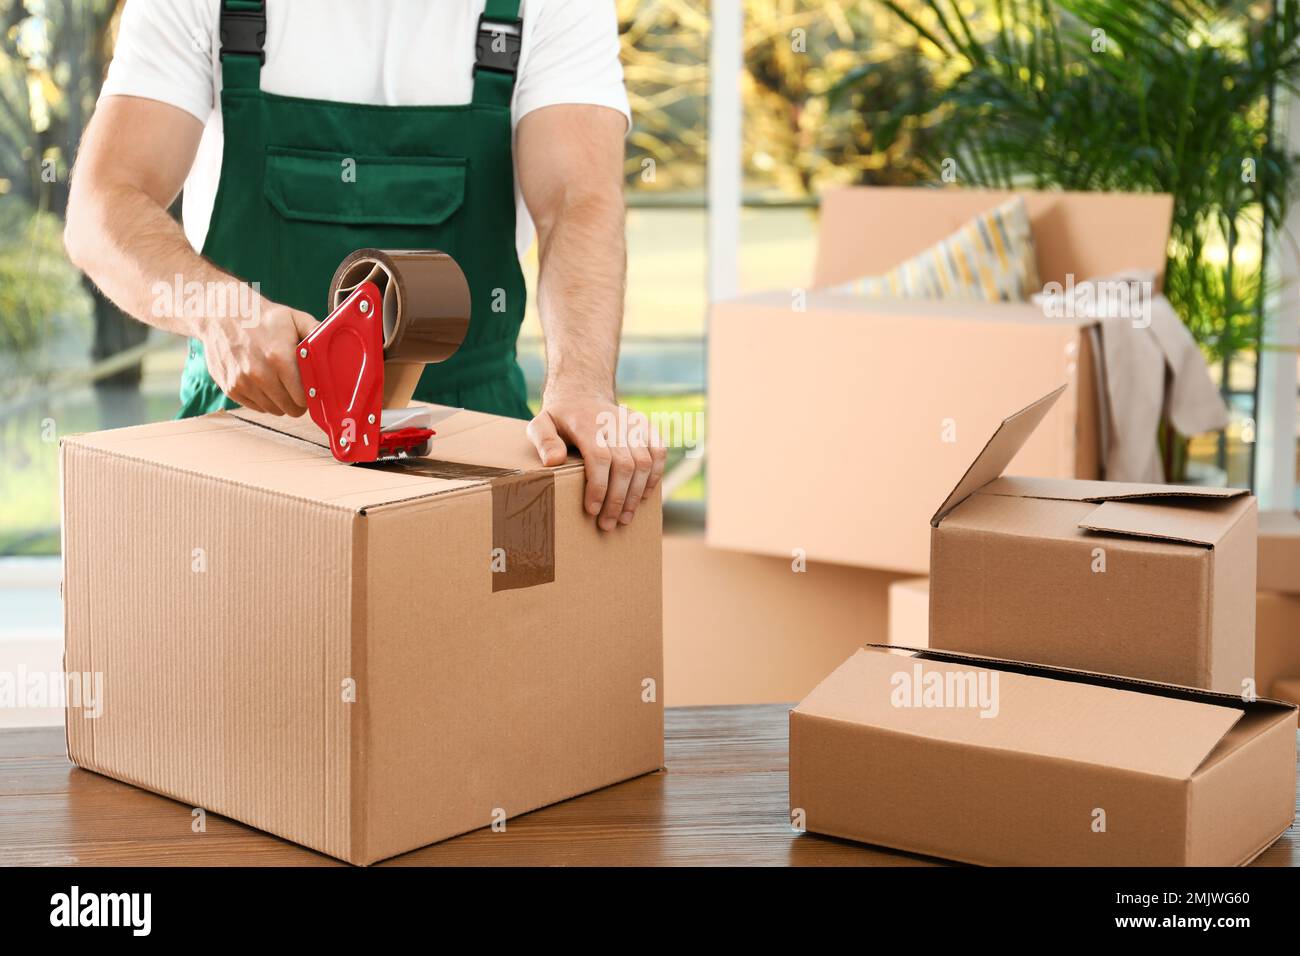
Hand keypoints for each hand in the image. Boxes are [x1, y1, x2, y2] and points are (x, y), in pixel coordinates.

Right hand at [200, 296, 318, 415]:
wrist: (220, 312)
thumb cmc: (261, 316)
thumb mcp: (294, 318)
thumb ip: (317, 334)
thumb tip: (335, 348)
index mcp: (280, 358)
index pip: (303, 398)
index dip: (310, 396)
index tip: (311, 390)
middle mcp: (260, 374)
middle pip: (290, 408)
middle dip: (297, 401)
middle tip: (297, 388)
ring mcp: (242, 383)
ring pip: (273, 410)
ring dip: (280, 401)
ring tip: (279, 382)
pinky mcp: (230, 388)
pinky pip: (255, 407)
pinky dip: (262, 400)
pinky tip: (263, 382)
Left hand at [527, 389, 666, 530]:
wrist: (582, 394)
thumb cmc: (560, 418)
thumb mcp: (541, 424)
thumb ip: (543, 440)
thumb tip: (553, 461)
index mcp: (587, 423)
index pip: (600, 457)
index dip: (599, 487)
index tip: (593, 510)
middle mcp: (614, 421)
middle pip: (625, 465)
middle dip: (618, 499)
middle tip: (608, 524)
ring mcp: (632, 423)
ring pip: (644, 462)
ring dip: (636, 494)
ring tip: (625, 518)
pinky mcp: (645, 426)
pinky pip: (659, 451)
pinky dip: (655, 476)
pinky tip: (644, 496)